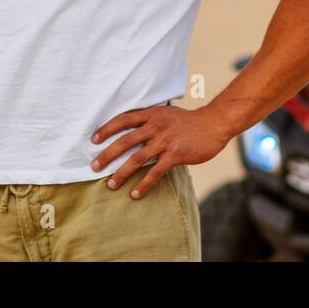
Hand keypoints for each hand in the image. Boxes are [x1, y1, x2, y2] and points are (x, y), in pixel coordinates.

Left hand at [90, 105, 231, 198]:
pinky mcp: (175, 154)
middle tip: (94, 167)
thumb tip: (135, 126)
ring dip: (121, 173)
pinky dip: (143, 184)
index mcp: (152, 114)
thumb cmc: (190, 120)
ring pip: (137, 158)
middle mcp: (156, 126)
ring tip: (111, 185)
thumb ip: (152, 118)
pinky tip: (135, 194)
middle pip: (125, 141)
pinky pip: (155, 172)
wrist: (214, 123)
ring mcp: (165, 140)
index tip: (93, 140)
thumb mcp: (168, 113)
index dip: (107, 129)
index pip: (124, 119)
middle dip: (107, 155)